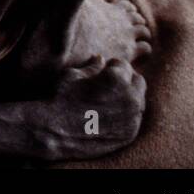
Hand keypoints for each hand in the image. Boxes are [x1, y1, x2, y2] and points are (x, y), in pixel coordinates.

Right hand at [26, 58, 145, 160]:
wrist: (54, 131)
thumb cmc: (60, 99)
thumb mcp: (73, 76)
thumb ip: (92, 67)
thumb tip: (100, 59)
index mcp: (117, 79)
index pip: (124, 65)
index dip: (111, 66)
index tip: (102, 70)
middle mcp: (130, 98)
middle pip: (138, 81)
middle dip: (126, 79)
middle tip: (109, 84)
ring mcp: (132, 119)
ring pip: (139, 101)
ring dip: (128, 97)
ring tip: (108, 100)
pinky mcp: (129, 134)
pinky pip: (135, 119)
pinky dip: (126, 115)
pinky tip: (109, 114)